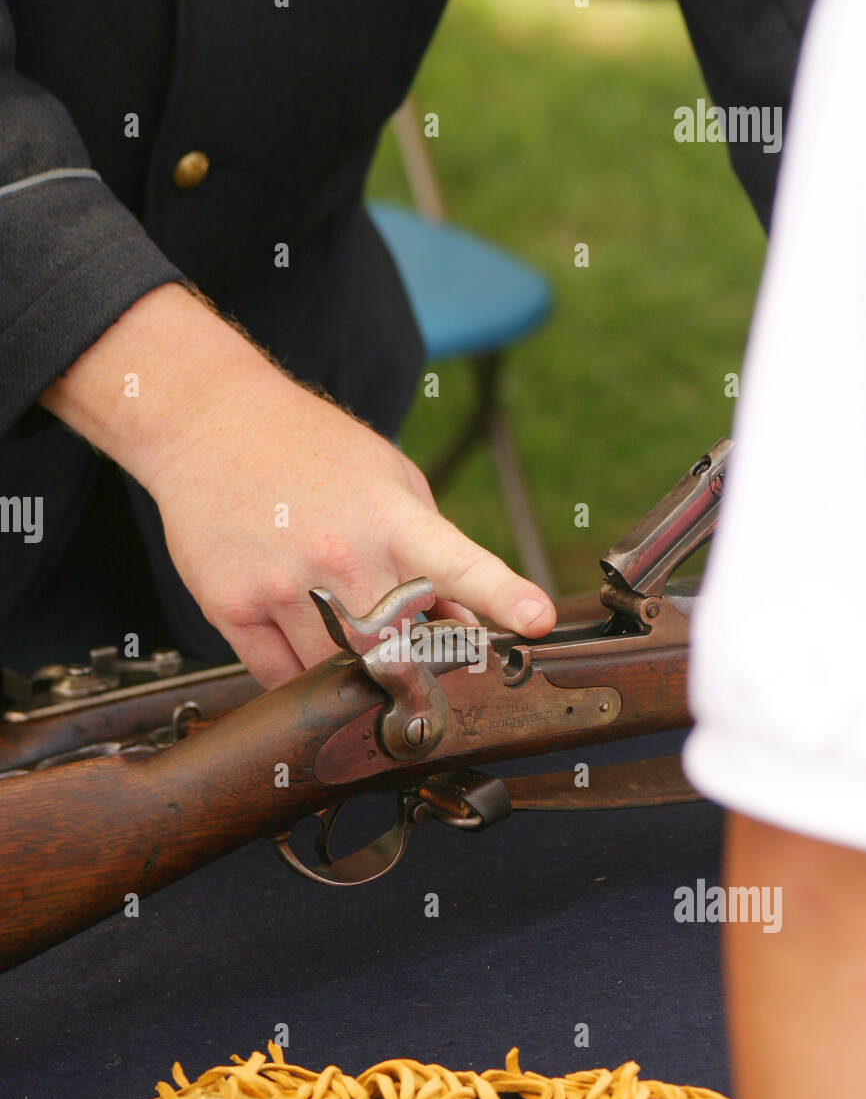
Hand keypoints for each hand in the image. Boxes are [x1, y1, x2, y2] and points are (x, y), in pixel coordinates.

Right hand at [42, 284, 555, 684]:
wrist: (208, 421)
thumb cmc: (309, 451)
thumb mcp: (389, 479)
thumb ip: (431, 550)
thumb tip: (464, 623)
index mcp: (389, 518)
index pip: (457, 562)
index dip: (502, 593)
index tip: (538, 619)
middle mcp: (339, 554)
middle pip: (397, 650)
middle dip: (411, 669)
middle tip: (408, 663)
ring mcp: (283, 584)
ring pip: (335, 674)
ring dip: (349, 672)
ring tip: (335, 628)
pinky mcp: (232, 606)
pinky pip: (278, 676)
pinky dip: (297, 674)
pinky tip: (296, 635)